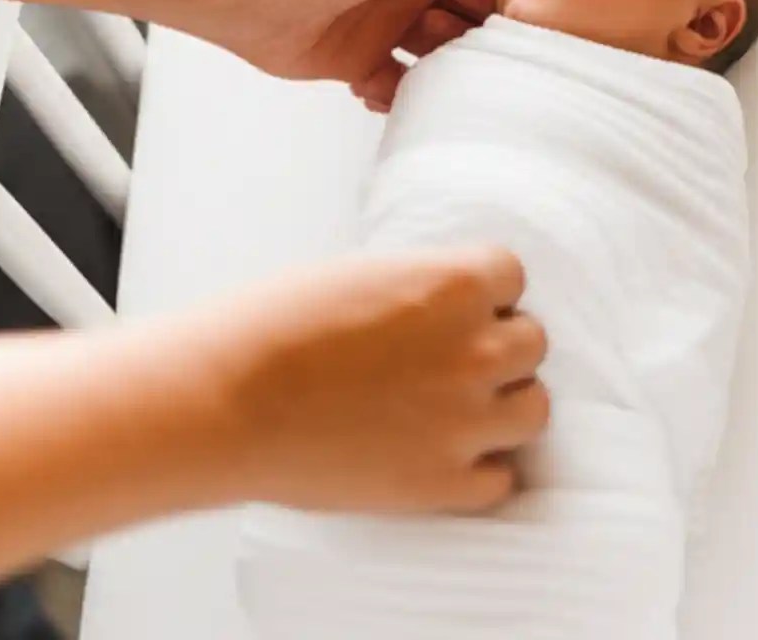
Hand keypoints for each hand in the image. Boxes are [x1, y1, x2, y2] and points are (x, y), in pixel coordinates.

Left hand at [186, 0, 511, 111]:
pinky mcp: (357, 59)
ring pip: (440, 54)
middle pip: (470, 17)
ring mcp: (385, 21)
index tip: (517, 17)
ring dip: (451, 68)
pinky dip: (407, 95)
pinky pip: (397, 86)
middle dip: (481, 36)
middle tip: (477, 45)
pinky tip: (405, 91)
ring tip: (447, 70)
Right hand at [198, 247, 548, 513]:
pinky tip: (441, 456)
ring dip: (503, 405)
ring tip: (456, 409)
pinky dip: (480, 469)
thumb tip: (452, 305)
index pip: (511, 275)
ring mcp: (466, 421)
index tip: (451, 309)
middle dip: (497, 346)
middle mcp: (476, 350)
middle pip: (532, 342)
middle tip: (449, 360)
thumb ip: (425, 288)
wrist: (223, 405)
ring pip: (534, 407)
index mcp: (455, 285)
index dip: (481, 292)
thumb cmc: (272, 330)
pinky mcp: (445, 482)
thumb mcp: (363, 276)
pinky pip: (502, 477)